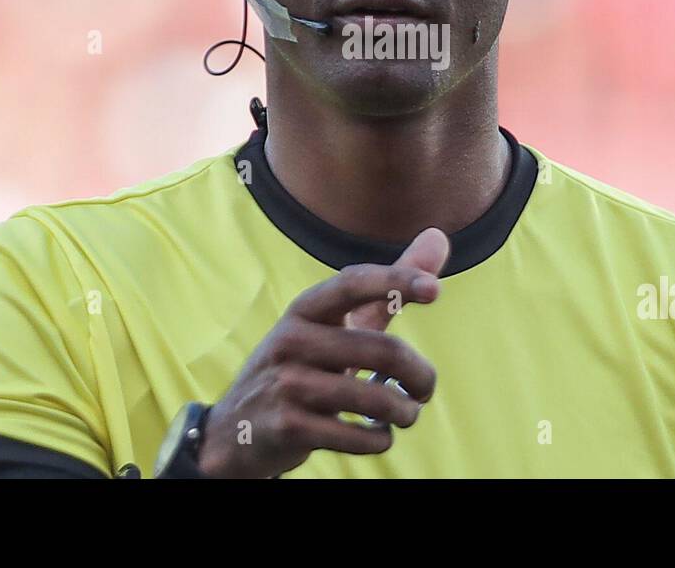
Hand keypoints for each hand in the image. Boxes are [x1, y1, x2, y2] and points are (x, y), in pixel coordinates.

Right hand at [196, 228, 449, 478]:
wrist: (236, 428)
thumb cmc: (304, 366)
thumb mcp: (336, 324)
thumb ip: (387, 289)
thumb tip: (438, 236)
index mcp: (305, 309)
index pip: (352, 283)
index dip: (395, 281)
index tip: (434, 289)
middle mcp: (291, 341)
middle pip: (381, 350)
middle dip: (419, 374)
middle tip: (425, 389)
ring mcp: (286, 385)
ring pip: (375, 399)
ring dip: (404, 413)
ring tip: (406, 414)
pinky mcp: (288, 428)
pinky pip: (356, 436)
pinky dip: (379, 439)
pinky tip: (376, 434)